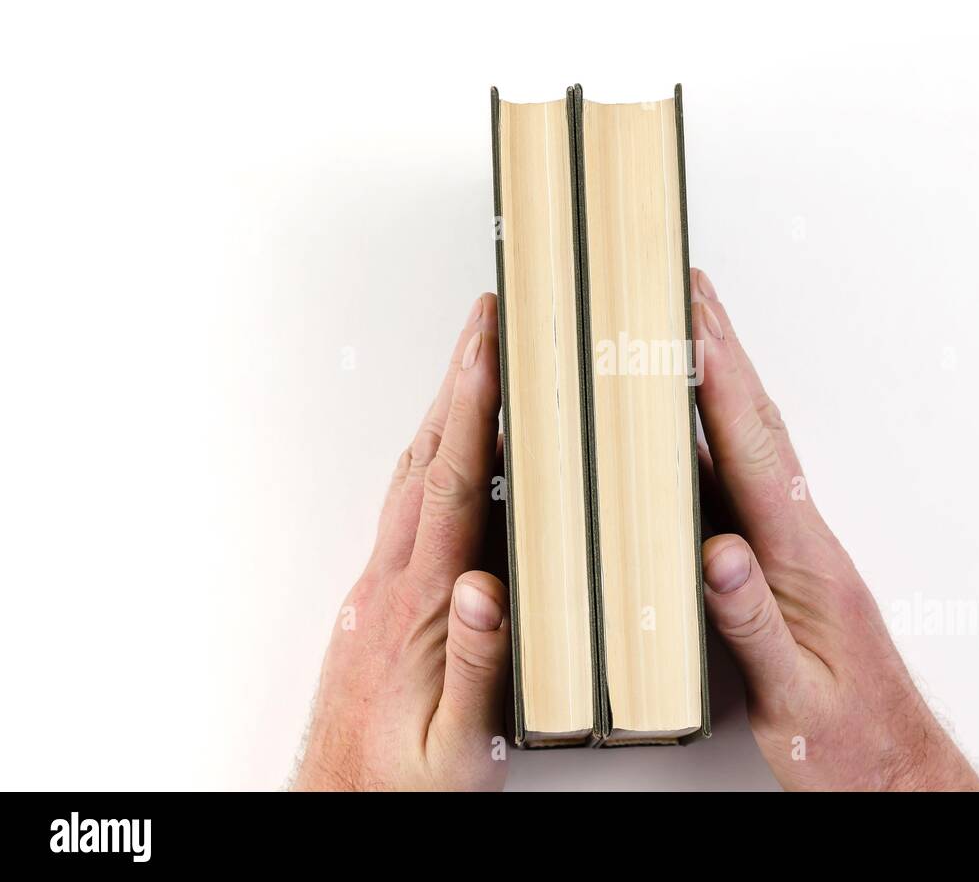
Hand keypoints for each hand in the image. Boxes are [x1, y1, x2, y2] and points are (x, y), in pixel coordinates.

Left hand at [294, 294, 508, 790]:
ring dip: (446, 410)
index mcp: (424, 602)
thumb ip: (479, 666)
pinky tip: (455, 450)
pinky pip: (411, 505)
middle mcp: (396, 579)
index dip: (472, 407)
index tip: (487, 345)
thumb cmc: (406, 781)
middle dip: (460, 378)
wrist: (342, 803)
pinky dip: (436, 456)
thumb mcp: (460, 746)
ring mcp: (383, 583)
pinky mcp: (381, 597)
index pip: (452, 482)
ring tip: (478, 360)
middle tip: (489, 319)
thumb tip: (491, 588)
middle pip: (430, 455)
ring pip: (416, 475)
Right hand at [690, 269, 978, 790]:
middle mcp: (799, 540)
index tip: (693, 319)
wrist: (894, 769)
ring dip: (716, 385)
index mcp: (803, 560)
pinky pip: (735, 488)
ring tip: (681, 331)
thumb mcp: (793, 699)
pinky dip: (706, 443)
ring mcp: (789, 550)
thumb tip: (714, 551)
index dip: (720, 382)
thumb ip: (752, 624)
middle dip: (719, 351)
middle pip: (754, 427)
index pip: (755, 453)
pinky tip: (678, 431)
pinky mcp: (776, 568)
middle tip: (686, 289)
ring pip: (746, 450)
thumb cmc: (849, 741)